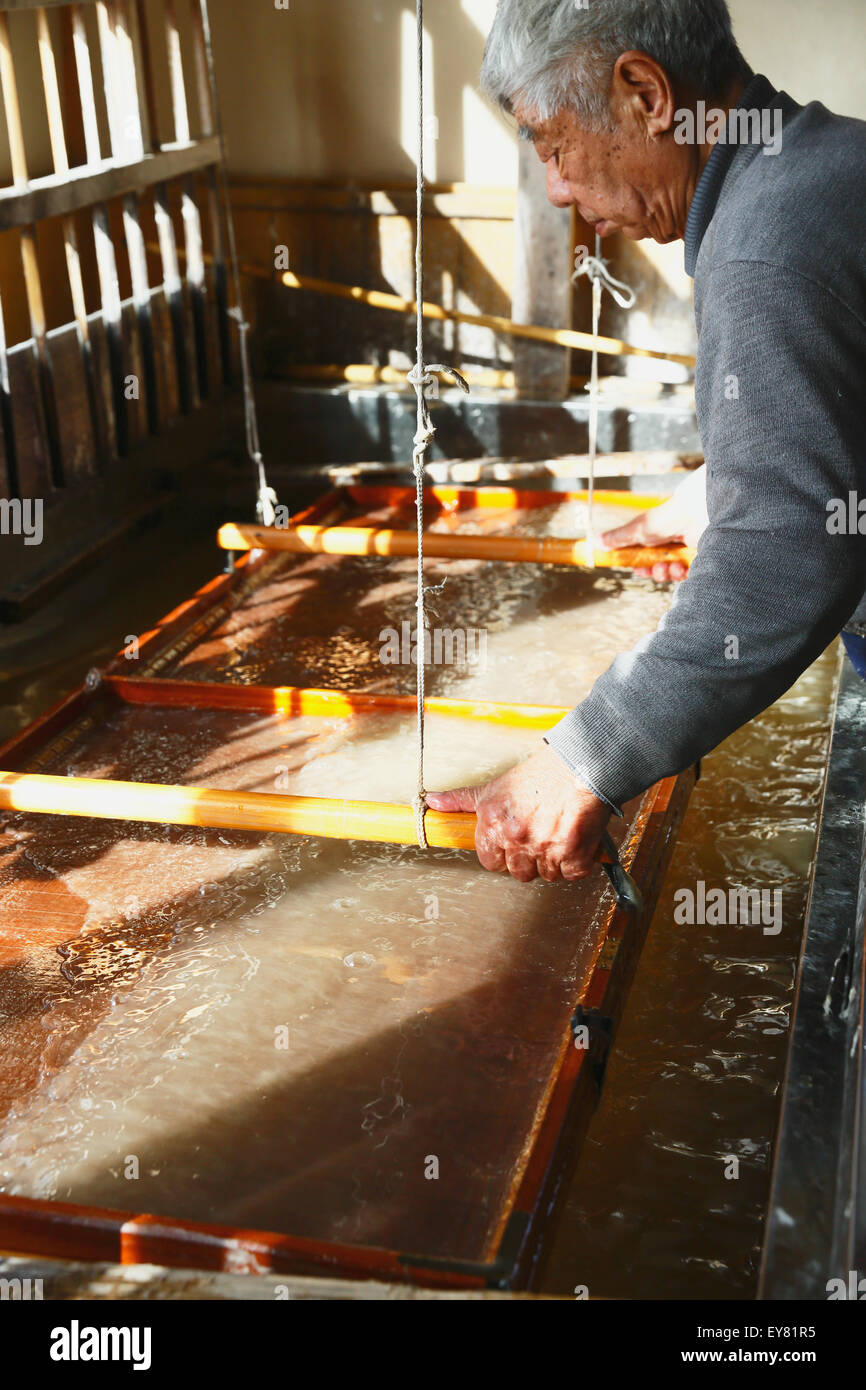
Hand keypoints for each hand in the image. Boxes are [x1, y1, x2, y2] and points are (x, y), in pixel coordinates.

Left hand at [425, 746, 609, 882]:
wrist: (581, 766)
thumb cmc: (541, 774)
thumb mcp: (495, 786)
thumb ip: (462, 799)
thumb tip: (433, 801)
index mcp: (494, 823)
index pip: (489, 861)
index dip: (502, 853)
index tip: (512, 843)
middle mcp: (517, 838)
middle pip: (518, 872)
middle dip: (526, 859)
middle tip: (537, 838)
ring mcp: (546, 848)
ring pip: (546, 875)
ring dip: (551, 861)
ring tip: (556, 835)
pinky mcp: (574, 855)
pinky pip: (570, 873)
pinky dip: (575, 862)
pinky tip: (573, 841)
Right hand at [600, 464, 707, 581]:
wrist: (694, 514)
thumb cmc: (666, 518)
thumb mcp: (637, 529)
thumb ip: (617, 538)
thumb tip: (593, 541)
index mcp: (658, 536)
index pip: (648, 557)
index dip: (642, 567)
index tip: (638, 569)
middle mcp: (672, 544)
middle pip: (659, 568)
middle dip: (653, 572)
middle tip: (651, 570)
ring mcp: (686, 551)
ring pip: (672, 573)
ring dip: (665, 573)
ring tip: (665, 567)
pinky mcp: (699, 559)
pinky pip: (688, 575)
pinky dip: (680, 574)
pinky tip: (677, 567)